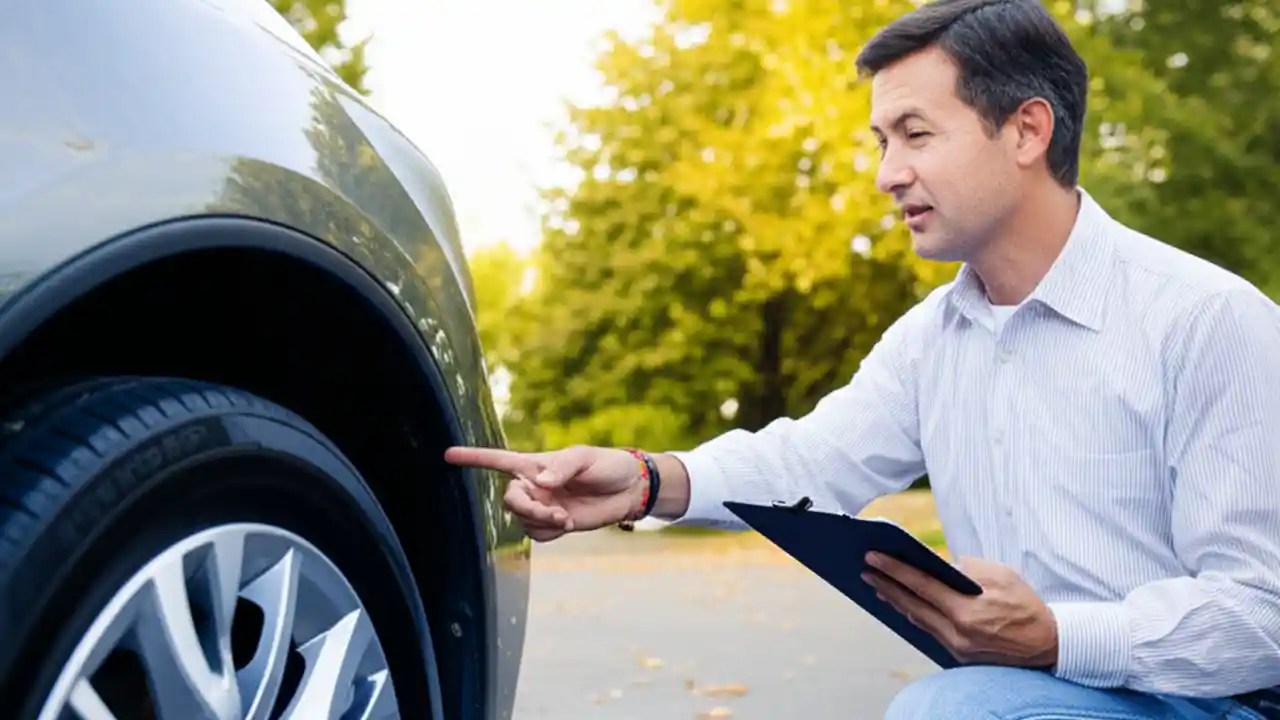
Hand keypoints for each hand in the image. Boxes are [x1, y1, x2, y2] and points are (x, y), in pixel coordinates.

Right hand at [444, 445, 645, 541]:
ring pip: (523, 520)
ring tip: (566, 517)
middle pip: (511, 499)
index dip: (473, 458)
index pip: (498, 460)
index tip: (448, 455)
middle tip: (555, 512)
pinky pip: (537, 534)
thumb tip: (540, 483)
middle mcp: (534, 485)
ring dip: (541, 521)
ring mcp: (543, 506)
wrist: (629, 490)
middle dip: (528, 508)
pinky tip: (567, 523)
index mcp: (535, 464)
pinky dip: (549, 532)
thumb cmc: (607, 465)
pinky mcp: (554, 524)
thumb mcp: (585, 458)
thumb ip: (561, 468)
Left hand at [862, 552, 1058, 667]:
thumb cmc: (1024, 602)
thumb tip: (936, 563)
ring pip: (917, 620)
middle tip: (865, 569)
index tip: (871, 557)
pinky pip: (929, 631)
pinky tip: (903, 604)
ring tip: (878, 585)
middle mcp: (956, 632)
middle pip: (911, 604)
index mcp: (965, 610)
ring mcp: (956, 647)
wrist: (1047, 643)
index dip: (893, 569)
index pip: (920, 585)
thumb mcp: (999, 573)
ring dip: (896, 601)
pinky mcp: (959, 655)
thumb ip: (965, 567)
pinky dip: (915, 615)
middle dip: (885, 585)